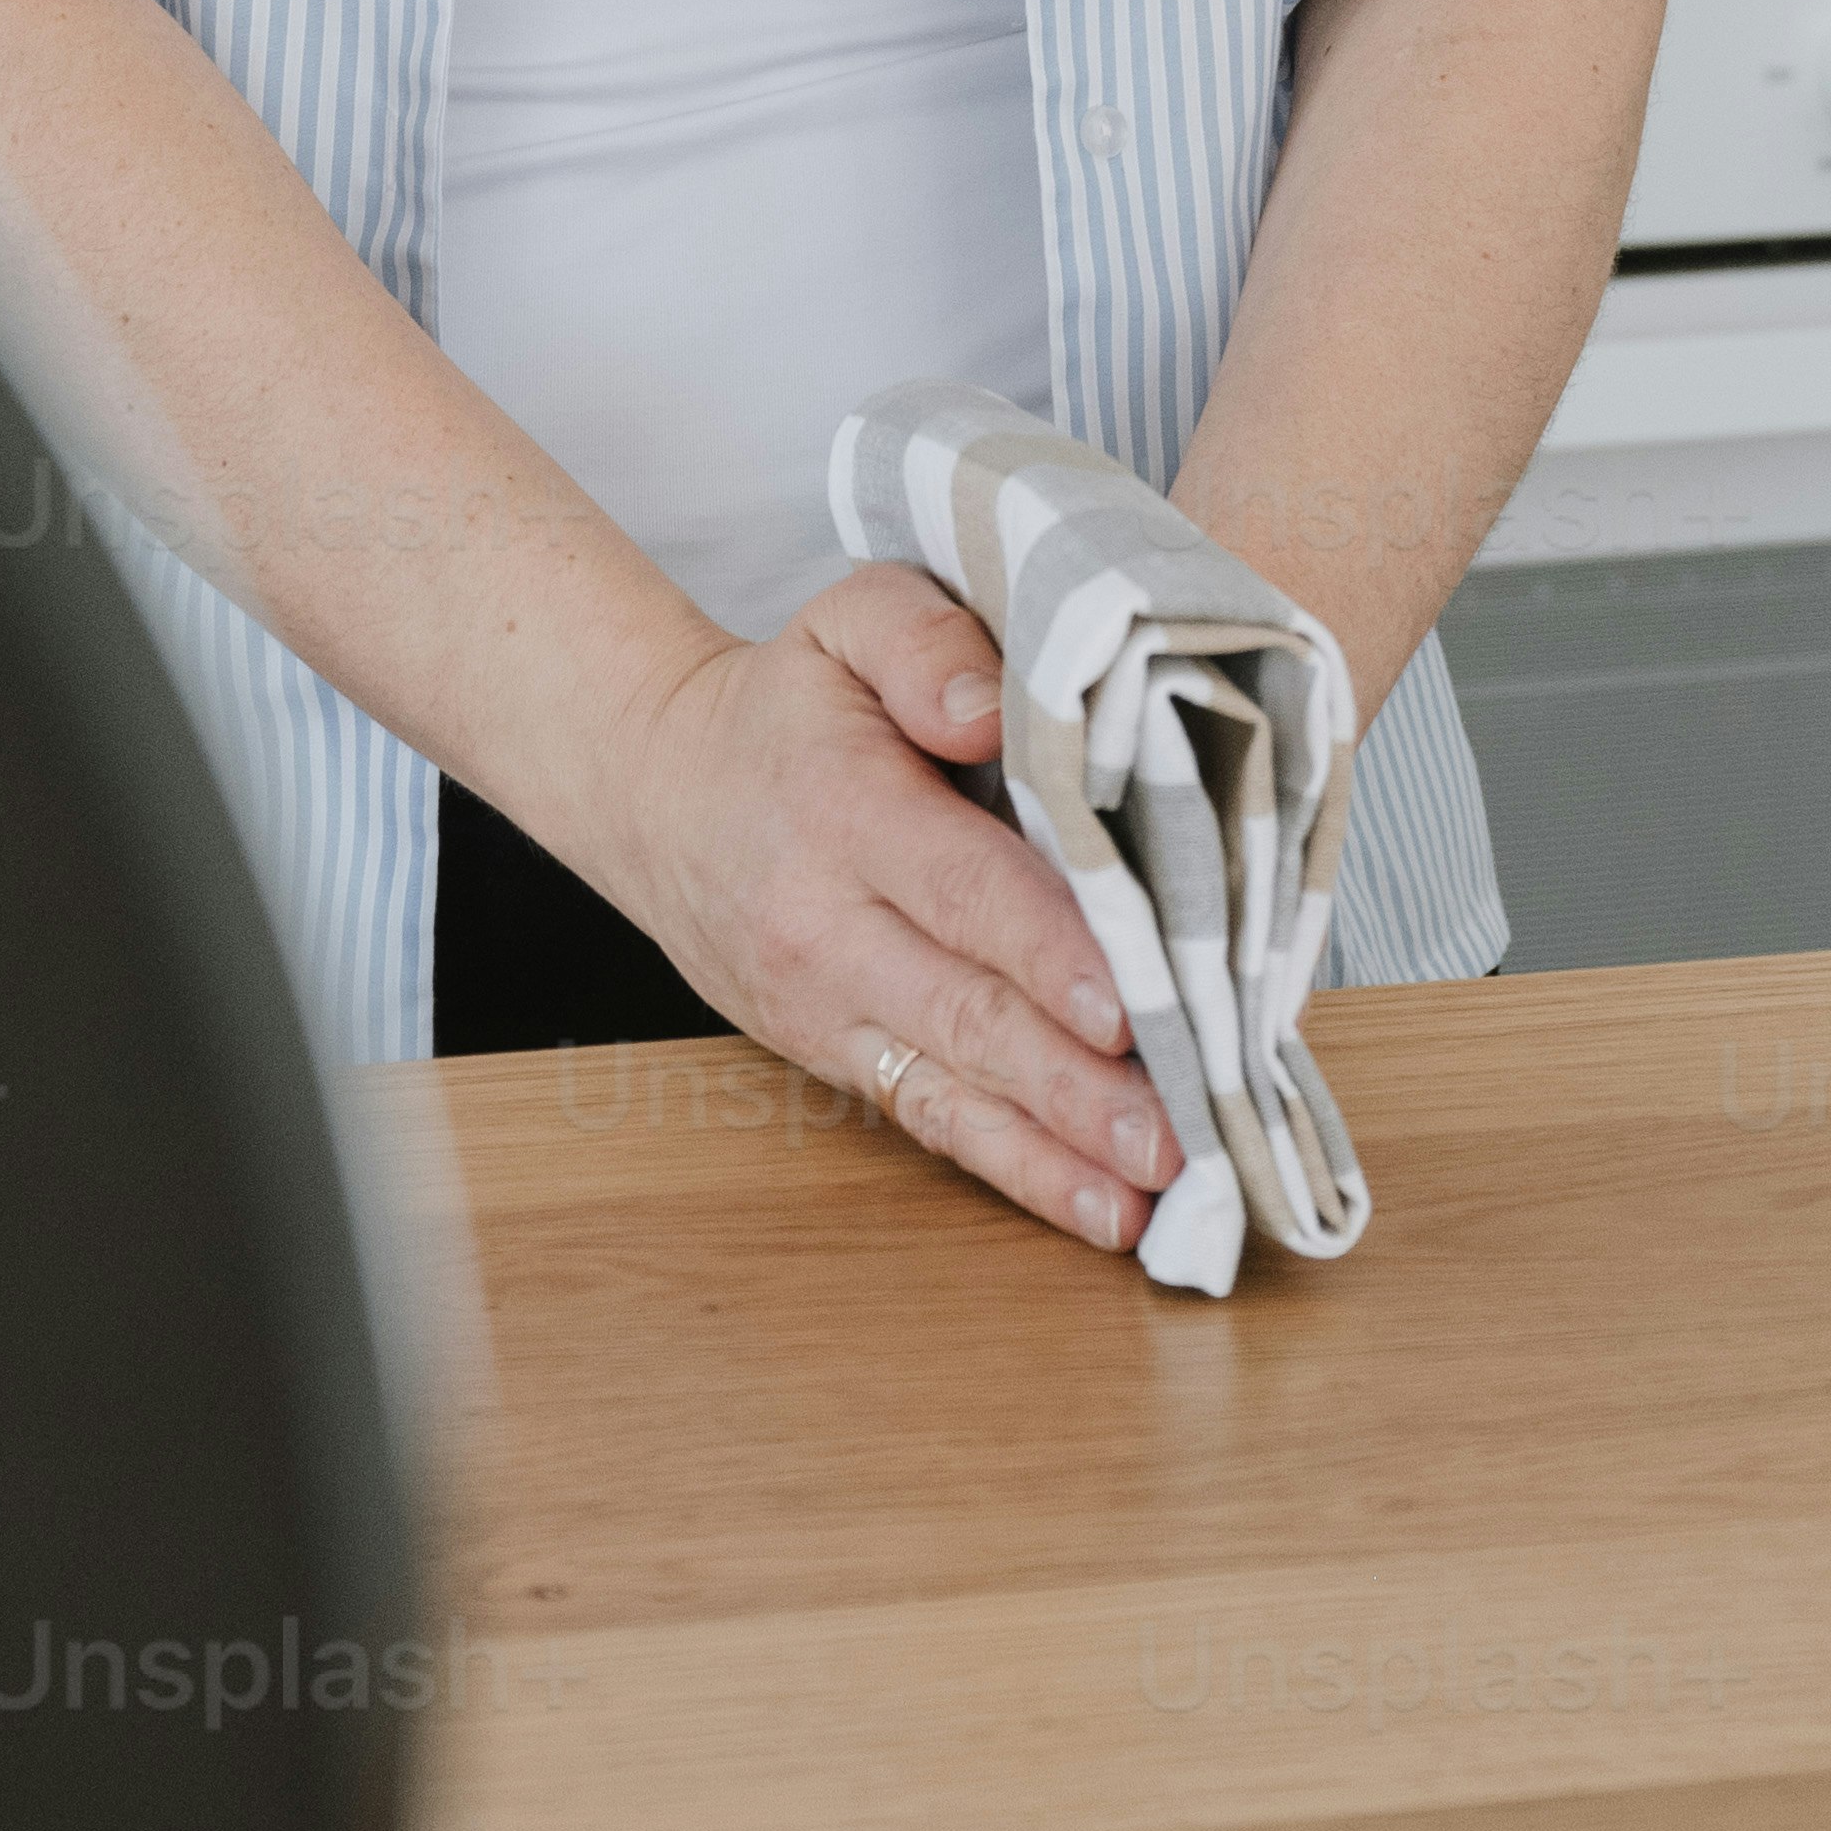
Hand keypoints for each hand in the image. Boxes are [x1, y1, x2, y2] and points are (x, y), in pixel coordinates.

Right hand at [570, 566, 1179, 1257]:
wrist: (657, 791)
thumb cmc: (786, 706)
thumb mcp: (845, 621)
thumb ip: (924, 641)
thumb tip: (990, 710)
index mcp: (842, 805)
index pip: (957, 886)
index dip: (1045, 949)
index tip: (1125, 1004)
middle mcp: (826, 921)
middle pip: (966, 1008)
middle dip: (1075, 1080)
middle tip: (1174, 1129)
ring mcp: (825, 1004)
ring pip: (952, 1085)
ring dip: (1058, 1147)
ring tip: (1153, 1187)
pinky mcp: (833, 1056)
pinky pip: (929, 1120)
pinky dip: (1017, 1172)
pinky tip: (1096, 1209)